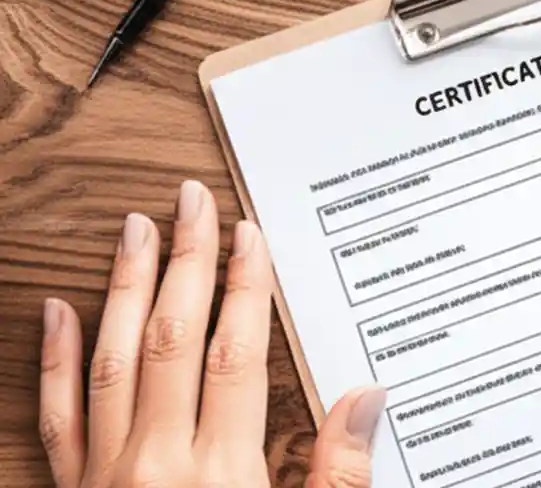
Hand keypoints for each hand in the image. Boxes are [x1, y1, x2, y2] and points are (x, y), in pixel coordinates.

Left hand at [38, 180, 385, 487]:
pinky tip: (57, 312)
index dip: (244, 286)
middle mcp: (156, 463)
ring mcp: (106, 476)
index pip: (235, 353)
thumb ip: (336, 475)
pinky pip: (55, 416)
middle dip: (186, 262)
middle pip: (172, 338)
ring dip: (123, 288)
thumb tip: (363, 399)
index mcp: (220, 473)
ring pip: (110, 359)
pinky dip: (55, 360)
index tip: (250, 235)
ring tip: (133, 230)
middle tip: (190, 201)